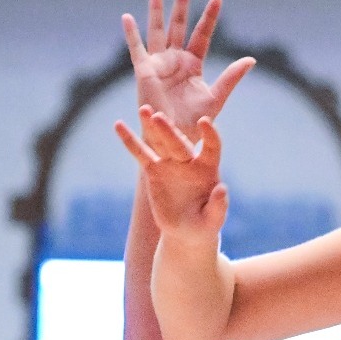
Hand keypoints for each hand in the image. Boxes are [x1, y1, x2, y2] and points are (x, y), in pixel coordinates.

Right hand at [115, 90, 248, 245]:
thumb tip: (221, 189)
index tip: (205, 122)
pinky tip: (118, 125)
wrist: (187, 230)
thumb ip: (219, 205)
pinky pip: (140, 154)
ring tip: (143, 109)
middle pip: (179, 143)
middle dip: (169, 131)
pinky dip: (130, 141)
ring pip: (159, 141)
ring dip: (151, 126)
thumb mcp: (214, 219)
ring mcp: (170, 163)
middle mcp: (189, 161)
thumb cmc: (205, 224)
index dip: (210, 135)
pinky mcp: (153, 170)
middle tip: (159, 117)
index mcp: (208, 168)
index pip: (212, 147)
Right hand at [123, 0, 248, 137]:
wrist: (175, 138)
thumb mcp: (217, 96)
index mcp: (194, 63)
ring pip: (158, 30)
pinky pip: (137, 49)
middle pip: (179, 25)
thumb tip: (251, 59)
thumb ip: (232, 77)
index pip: (203, 33)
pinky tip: (127, 17)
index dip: (210, 16)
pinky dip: (131, 34)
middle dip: (182, 4)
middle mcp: (176, 59)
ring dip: (157, 10)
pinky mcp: (144, 72)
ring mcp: (159, 63)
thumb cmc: (195, 122)